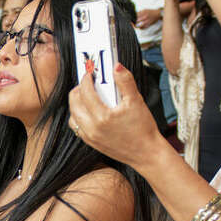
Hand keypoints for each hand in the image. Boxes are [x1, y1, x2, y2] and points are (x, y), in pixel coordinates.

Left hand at [66, 50, 162, 164]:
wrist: (147, 154)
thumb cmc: (143, 129)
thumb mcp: (136, 101)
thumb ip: (125, 81)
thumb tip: (117, 66)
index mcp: (102, 117)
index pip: (85, 92)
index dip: (86, 79)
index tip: (90, 73)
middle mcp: (92, 129)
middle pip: (74, 103)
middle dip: (78, 90)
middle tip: (88, 83)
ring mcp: (90, 137)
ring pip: (73, 116)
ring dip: (77, 103)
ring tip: (87, 96)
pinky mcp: (92, 143)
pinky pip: (77, 127)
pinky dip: (79, 116)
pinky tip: (90, 111)